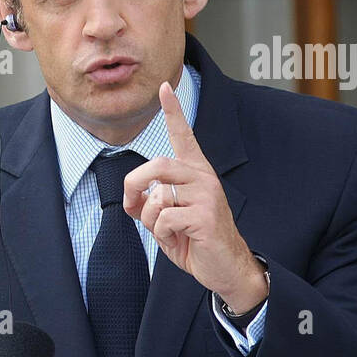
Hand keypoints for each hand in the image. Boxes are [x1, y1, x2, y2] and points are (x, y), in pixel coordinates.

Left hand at [122, 81, 266, 312]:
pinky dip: (161, 234)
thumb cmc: (195, 241)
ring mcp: (207, 195)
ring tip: (168, 231)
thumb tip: (131, 199)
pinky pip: (164, 218)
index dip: (173, 111)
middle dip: (134, 185)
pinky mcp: (206, 216)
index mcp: (195, 173)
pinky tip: (179, 240)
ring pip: (158, 197)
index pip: (183, 136)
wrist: (225, 268)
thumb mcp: (166, 219)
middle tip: (132, 204)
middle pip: (157, 166)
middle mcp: (203, 177)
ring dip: (151, 221)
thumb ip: (149, 203)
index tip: (164, 87)